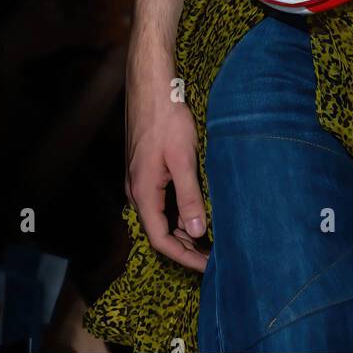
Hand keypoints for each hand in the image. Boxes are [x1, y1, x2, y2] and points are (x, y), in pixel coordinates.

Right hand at [125, 60, 208, 271]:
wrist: (151, 85)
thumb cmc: (166, 118)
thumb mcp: (182, 158)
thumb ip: (188, 196)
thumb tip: (197, 230)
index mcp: (143, 192)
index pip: (161, 240)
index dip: (186, 257)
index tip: (209, 266)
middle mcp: (136, 191)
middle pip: (160, 231)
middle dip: (187, 246)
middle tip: (216, 256)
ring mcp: (139, 180)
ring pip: (160, 216)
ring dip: (183, 229)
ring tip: (211, 238)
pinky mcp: (145, 169)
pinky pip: (160, 201)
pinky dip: (178, 212)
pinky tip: (197, 210)